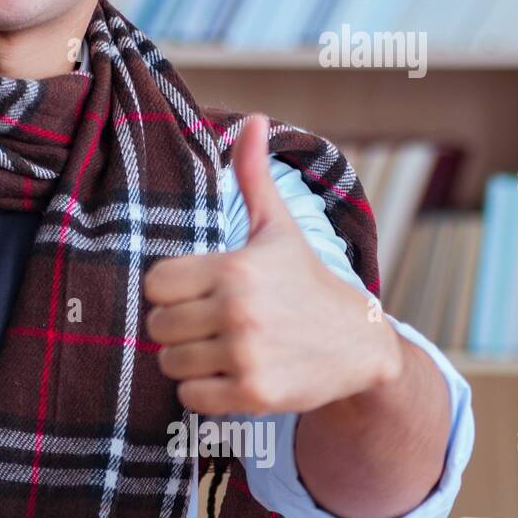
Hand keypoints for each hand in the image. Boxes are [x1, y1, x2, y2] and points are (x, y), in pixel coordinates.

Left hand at [143, 114, 399, 417]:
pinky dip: (202, 391)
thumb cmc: (305, 281)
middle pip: (158, 327)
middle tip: (207, 323)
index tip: (195, 291)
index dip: (170, 290)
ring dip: (187, 360)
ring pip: (170, 364)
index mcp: (235, 268)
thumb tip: (252, 119)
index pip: (155, 284)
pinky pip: (190, 398)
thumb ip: (253, 177)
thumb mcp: (279, 229)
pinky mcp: (253, 394)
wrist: (361, 343)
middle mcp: (238, 311)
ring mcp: (246, 355)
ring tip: (219, 347)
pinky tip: (229, 373)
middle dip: (177, 327)